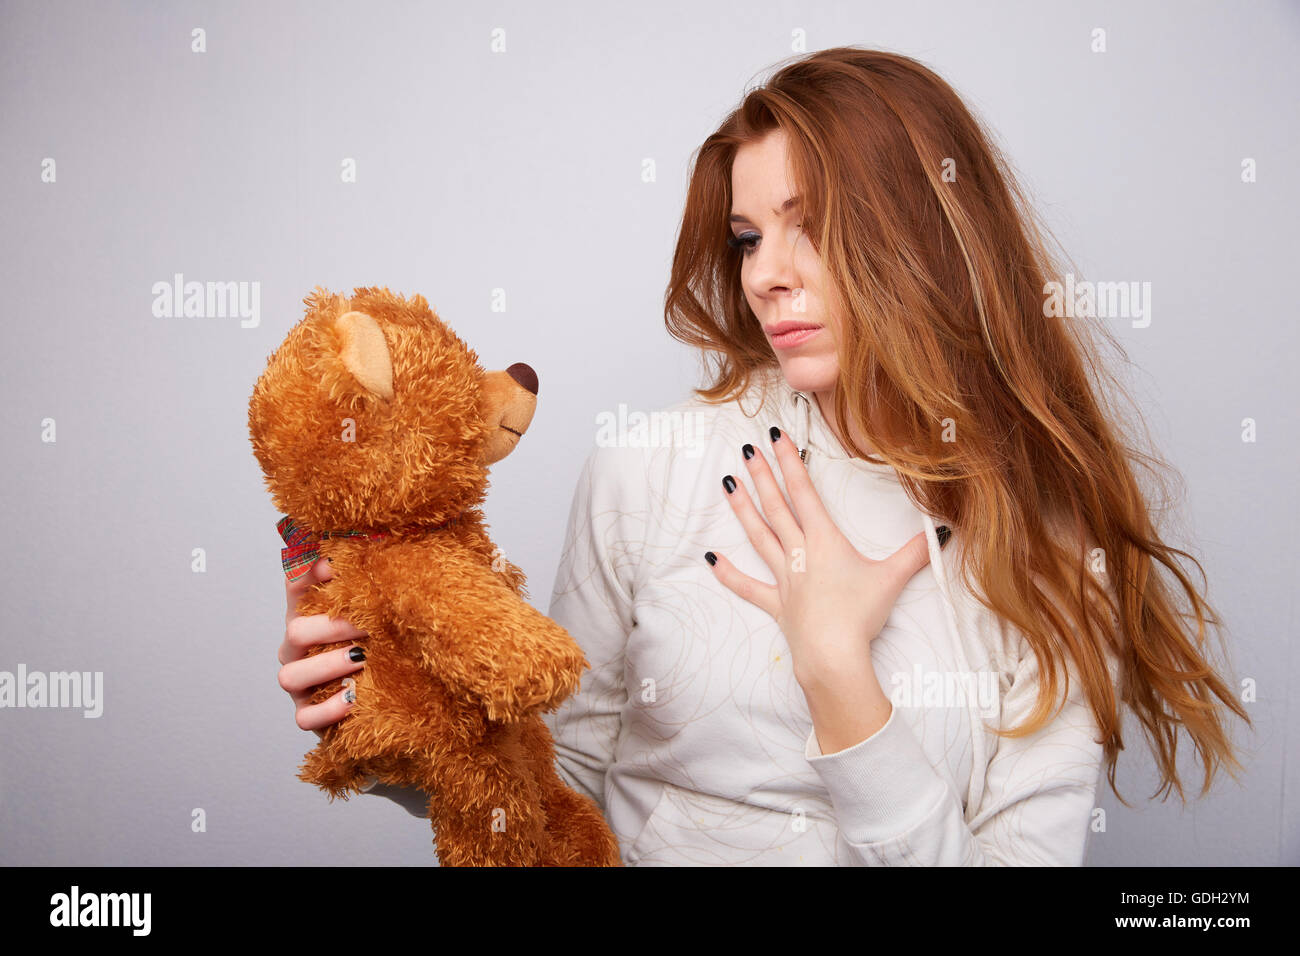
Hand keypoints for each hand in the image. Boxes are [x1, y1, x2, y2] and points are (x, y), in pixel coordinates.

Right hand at [277, 558, 367, 735]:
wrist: (376, 698)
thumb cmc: (374, 644)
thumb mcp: (371, 610)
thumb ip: (367, 582)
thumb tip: (373, 544)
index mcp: (307, 616)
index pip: (295, 585)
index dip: (307, 571)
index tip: (333, 565)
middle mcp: (296, 649)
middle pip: (295, 631)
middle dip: (333, 627)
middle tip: (370, 626)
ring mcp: (299, 684)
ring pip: (291, 676)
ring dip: (328, 666)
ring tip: (362, 659)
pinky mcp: (307, 714)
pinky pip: (305, 717)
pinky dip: (327, 710)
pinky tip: (352, 699)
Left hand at [706, 426, 933, 685]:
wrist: (833, 655)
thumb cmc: (861, 615)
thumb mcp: (893, 578)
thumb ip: (917, 552)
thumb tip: (942, 530)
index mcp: (824, 541)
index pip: (804, 492)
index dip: (790, 462)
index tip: (776, 437)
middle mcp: (799, 553)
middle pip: (777, 507)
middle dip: (763, 476)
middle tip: (747, 450)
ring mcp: (784, 578)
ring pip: (759, 536)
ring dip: (743, 509)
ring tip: (727, 483)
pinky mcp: (776, 604)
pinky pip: (748, 586)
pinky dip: (728, 572)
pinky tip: (711, 557)